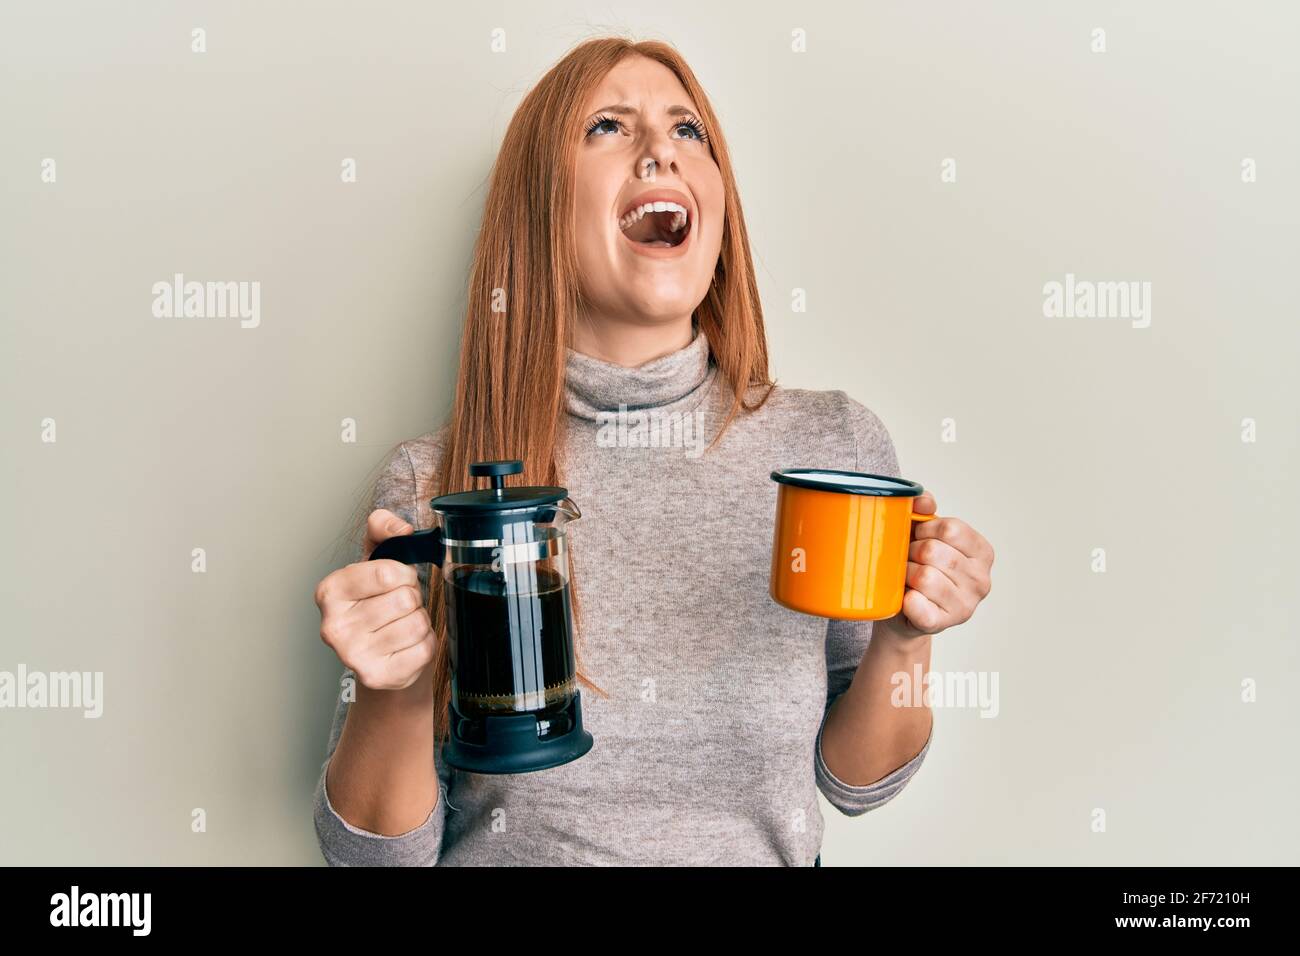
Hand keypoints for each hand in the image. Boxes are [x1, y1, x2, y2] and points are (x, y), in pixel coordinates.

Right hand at [314, 509, 435, 690]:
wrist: (380, 655)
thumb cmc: (377, 602)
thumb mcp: (375, 558)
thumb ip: (383, 528)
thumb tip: (402, 529)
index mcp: (329, 591)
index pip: (387, 573)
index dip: (403, 574)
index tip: (395, 581)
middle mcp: (334, 627)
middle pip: (405, 599)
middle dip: (412, 598)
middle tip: (398, 607)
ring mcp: (354, 656)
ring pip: (417, 623)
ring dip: (419, 621)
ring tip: (402, 624)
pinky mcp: (378, 677)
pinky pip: (425, 648)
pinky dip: (426, 644)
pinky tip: (407, 645)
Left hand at [875, 491, 994, 641]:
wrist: (902, 610)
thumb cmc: (916, 565)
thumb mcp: (922, 532)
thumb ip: (924, 508)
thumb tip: (922, 500)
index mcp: (982, 552)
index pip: (950, 529)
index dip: (924, 530)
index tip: (917, 538)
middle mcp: (981, 580)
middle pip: (933, 551)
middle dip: (910, 553)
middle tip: (908, 561)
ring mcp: (965, 605)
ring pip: (923, 577)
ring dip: (905, 574)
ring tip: (906, 578)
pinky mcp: (942, 624)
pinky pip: (916, 605)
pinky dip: (905, 600)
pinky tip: (906, 598)